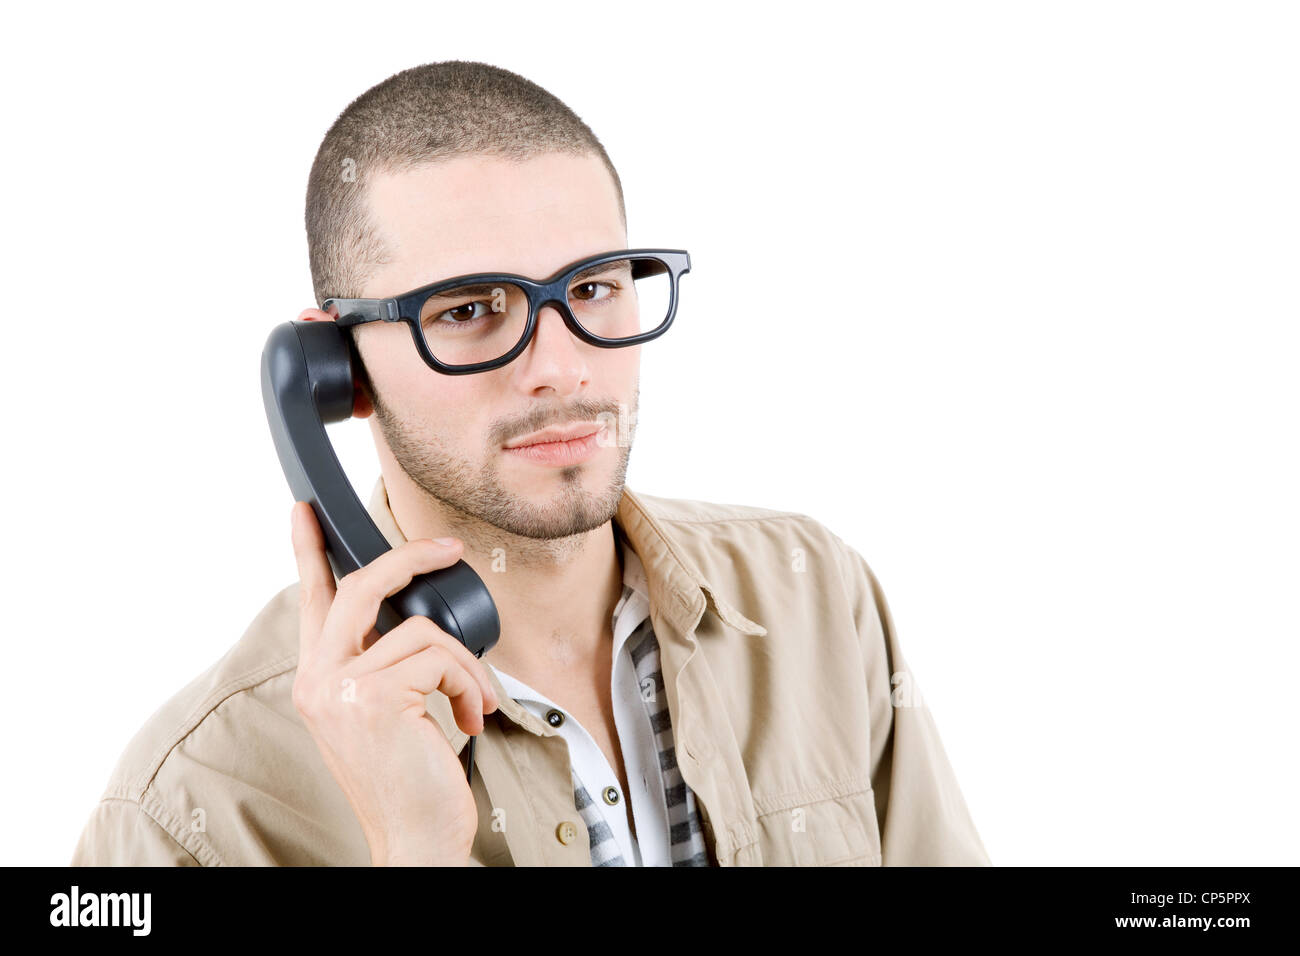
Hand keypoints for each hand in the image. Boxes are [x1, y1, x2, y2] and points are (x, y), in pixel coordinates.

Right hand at [289, 501, 497, 865]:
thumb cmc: (410, 779)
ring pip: (423, 629)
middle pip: (362, 586)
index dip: (309, 551)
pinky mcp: (374, 697)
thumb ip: (381, 664)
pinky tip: (471, 717)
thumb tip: (414, 618)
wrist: (414, 838)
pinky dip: (470, 684)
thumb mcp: (382, 714)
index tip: (305, 511)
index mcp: (317, 679)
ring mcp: (340, 687)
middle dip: (410, 558)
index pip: (311, 601)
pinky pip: (441, 656)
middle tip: (448, 548)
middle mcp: (317, 679)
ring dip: (466, 665)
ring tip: (475, 702)